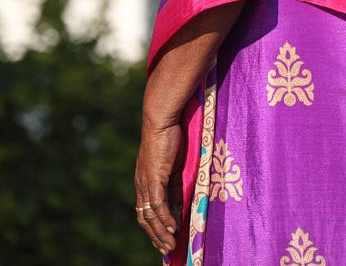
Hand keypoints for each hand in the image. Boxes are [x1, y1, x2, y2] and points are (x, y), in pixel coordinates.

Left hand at [135, 120, 183, 255]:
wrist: (161, 119)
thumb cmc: (169, 136)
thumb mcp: (174, 166)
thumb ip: (176, 185)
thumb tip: (181, 205)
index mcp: (145, 180)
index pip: (145, 210)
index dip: (153, 227)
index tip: (163, 239)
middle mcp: (142, 184)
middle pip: (145, 218)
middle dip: (156, 236)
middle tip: (166, 249)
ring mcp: (146, 182)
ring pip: (150, 215)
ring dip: (161, 232)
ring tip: (170, 245)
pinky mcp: (154, 178)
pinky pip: (158, 204)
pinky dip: (165, 218)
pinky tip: (173, 227)